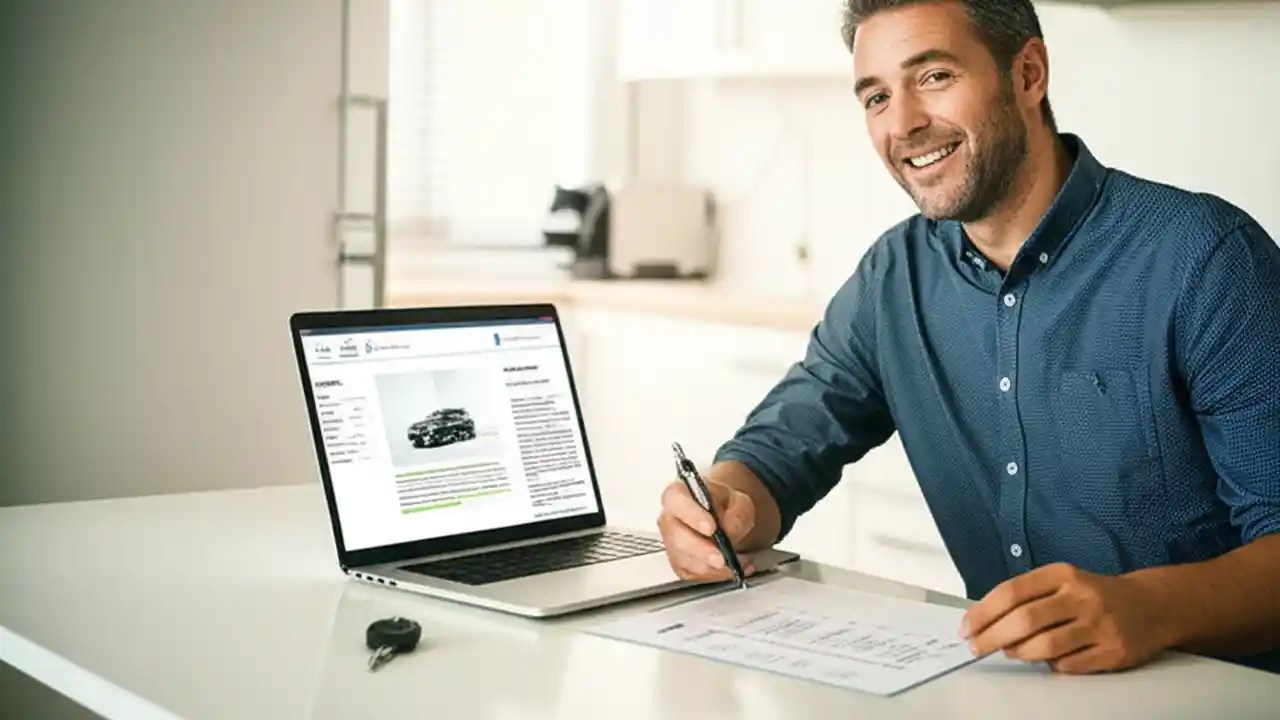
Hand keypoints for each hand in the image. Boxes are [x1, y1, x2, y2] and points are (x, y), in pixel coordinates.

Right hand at [656, 477, 756, 581]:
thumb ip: (736, 512)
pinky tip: (730, 569)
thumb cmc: (723, 505)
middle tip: (720, 558)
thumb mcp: (738, 501)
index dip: (693, 516)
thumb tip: (730, 528)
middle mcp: (669, 519)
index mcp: (677, 495)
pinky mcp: (679, 564)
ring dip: (711, 567)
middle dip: (700, 551)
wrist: (723, 517)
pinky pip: (692, 575)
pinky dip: (714, 576)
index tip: (711, 528)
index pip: (677, 503)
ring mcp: (671, 544)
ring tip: (735, 562)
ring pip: (684, 560)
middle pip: (676, 537)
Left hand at [961, 562, 1169, 673]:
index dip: (983, 612)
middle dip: (991, 637)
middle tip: (975, 648)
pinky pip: (1068, 665)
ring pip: (1044, 646)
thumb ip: (1027, 596)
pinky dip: (1050, 665)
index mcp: (1063, 574)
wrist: (1152, 606)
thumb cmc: (1094, 595)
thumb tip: (984, 622)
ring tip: (1011, 652)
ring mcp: (1099, 625)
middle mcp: (1081, 596)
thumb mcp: (1062, 582)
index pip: (1012, 592)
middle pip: (1024, 620)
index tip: (966, 628)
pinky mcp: (1113, 652)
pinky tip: (1048, 659)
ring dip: (1019, 653)